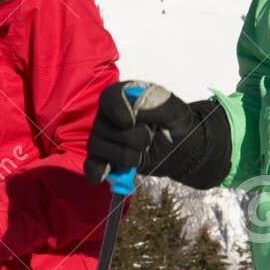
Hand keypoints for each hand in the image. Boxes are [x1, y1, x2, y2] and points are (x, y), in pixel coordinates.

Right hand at [84, 81, 229, 188]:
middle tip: (150, 137)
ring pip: (99, 148)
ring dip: (129, 156)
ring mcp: (101, 138)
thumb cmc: (173, 121)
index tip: (133, 121)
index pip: (109, 99)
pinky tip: (106, 174)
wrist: (178, 145)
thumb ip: (155, 106)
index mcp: (121, 96)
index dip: (120, 112)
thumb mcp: (173, 109)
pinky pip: (91, 166)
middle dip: (135, 139)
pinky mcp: (103, 159)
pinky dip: (97, 171)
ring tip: (143, 152)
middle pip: (105, 129)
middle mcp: (106, 115)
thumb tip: (135, 113)